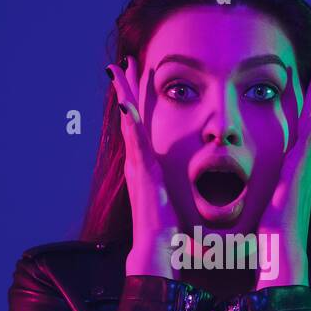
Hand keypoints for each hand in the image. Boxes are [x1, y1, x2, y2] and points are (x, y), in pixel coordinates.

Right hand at [107, 55, 179, 277]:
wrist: (155, 247)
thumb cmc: (167, 231)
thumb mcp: (175, 202)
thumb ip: (178, 191)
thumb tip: (193, 189)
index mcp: (145, 166)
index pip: (140, 126)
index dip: (137, 102)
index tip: (136, 80)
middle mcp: (137, 161)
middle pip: (130, 116)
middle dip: (125, 88)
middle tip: (121, 63)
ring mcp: (137, 164)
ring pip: (128, 120)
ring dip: (123, 94)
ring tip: (118, 70)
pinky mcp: (142, 171)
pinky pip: (135, 140)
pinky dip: (130, 120)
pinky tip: (125, 101)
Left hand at [255, 53, 310, 286]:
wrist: (279, 249)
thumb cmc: (266, 235)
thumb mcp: (252, 207)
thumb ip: (243, 199)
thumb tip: (229, 203)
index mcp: (288, 169)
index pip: (299, 130)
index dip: (306, 108)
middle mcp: (301, 163)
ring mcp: (304, 164)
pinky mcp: (303, 167)